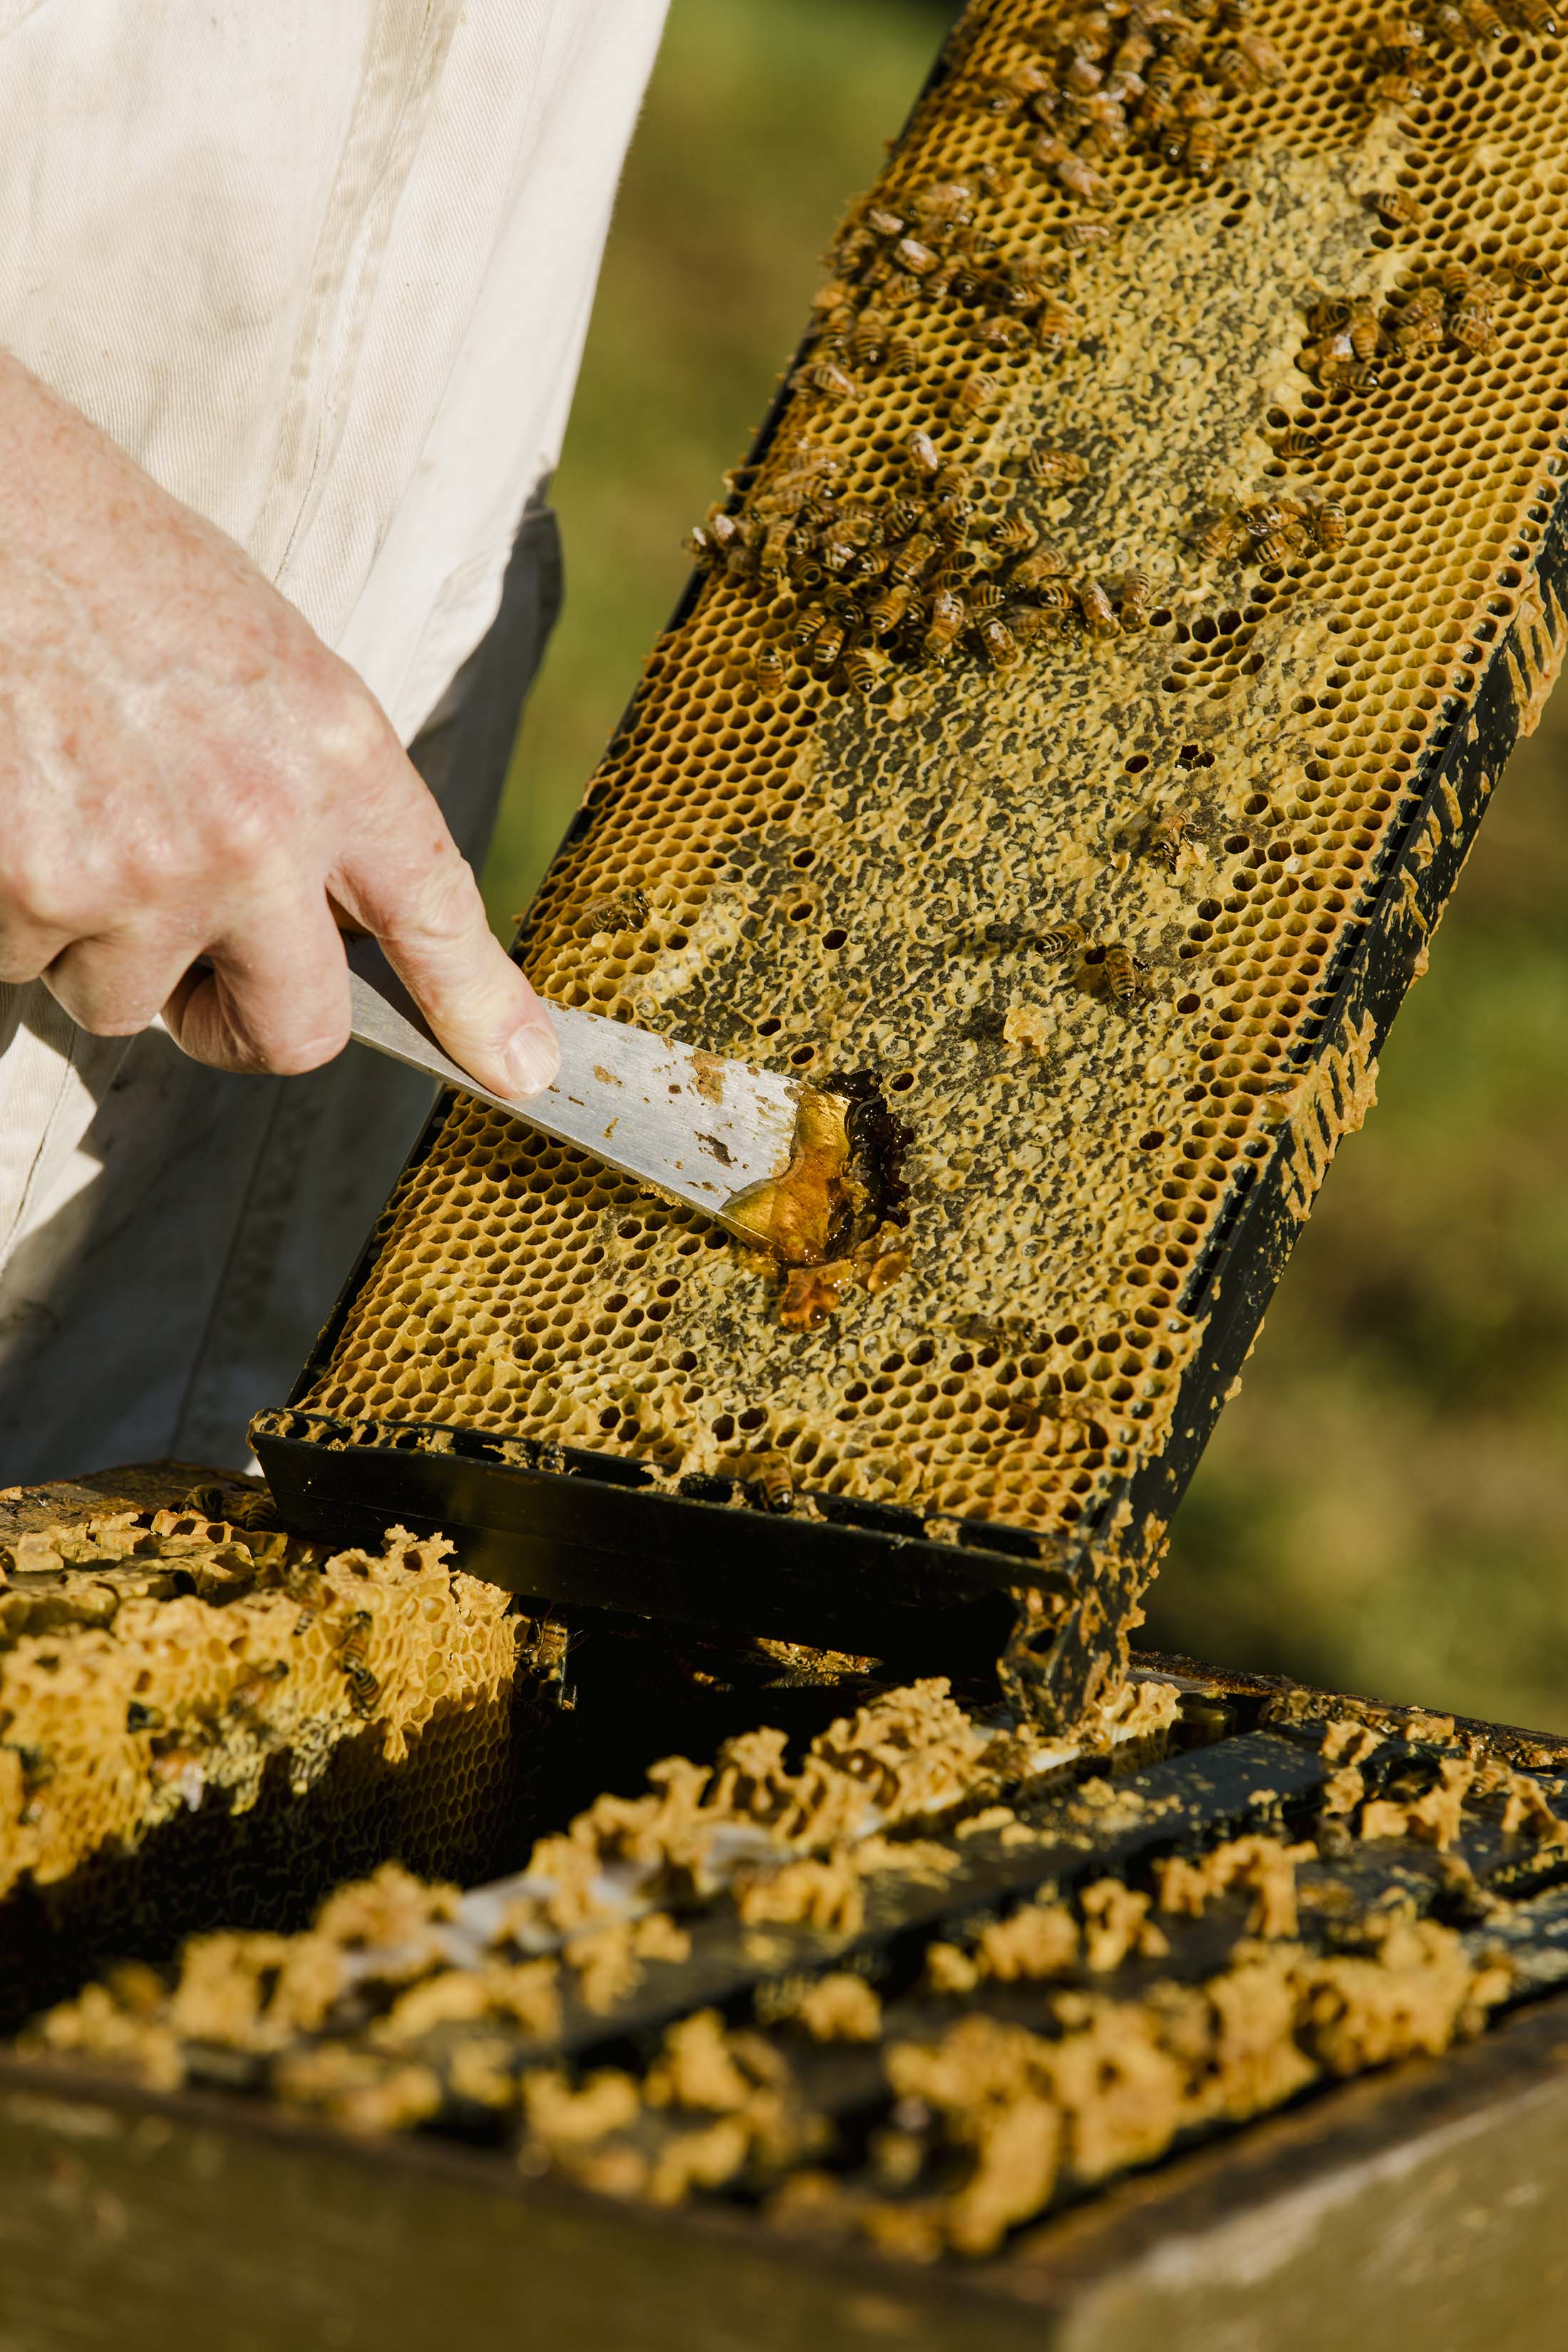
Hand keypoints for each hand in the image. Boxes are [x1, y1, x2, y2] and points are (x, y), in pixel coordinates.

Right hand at [0, 351, 558, 1095]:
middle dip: (238, 1022)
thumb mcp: (273, 670)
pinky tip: (18, 805)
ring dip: (96, 943)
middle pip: (295, 1031)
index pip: (437, 914)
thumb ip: (322, 801)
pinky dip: (14, 910)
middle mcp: (260, 831)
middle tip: (198, 980)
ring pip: (126, 1001)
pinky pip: (27, 963)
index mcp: (340, 758)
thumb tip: (341, 929)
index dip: (479, 1006)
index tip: (518, 1067)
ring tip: (73, 813)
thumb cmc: (122, 578)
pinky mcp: (37, 890)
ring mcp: (148, 871)